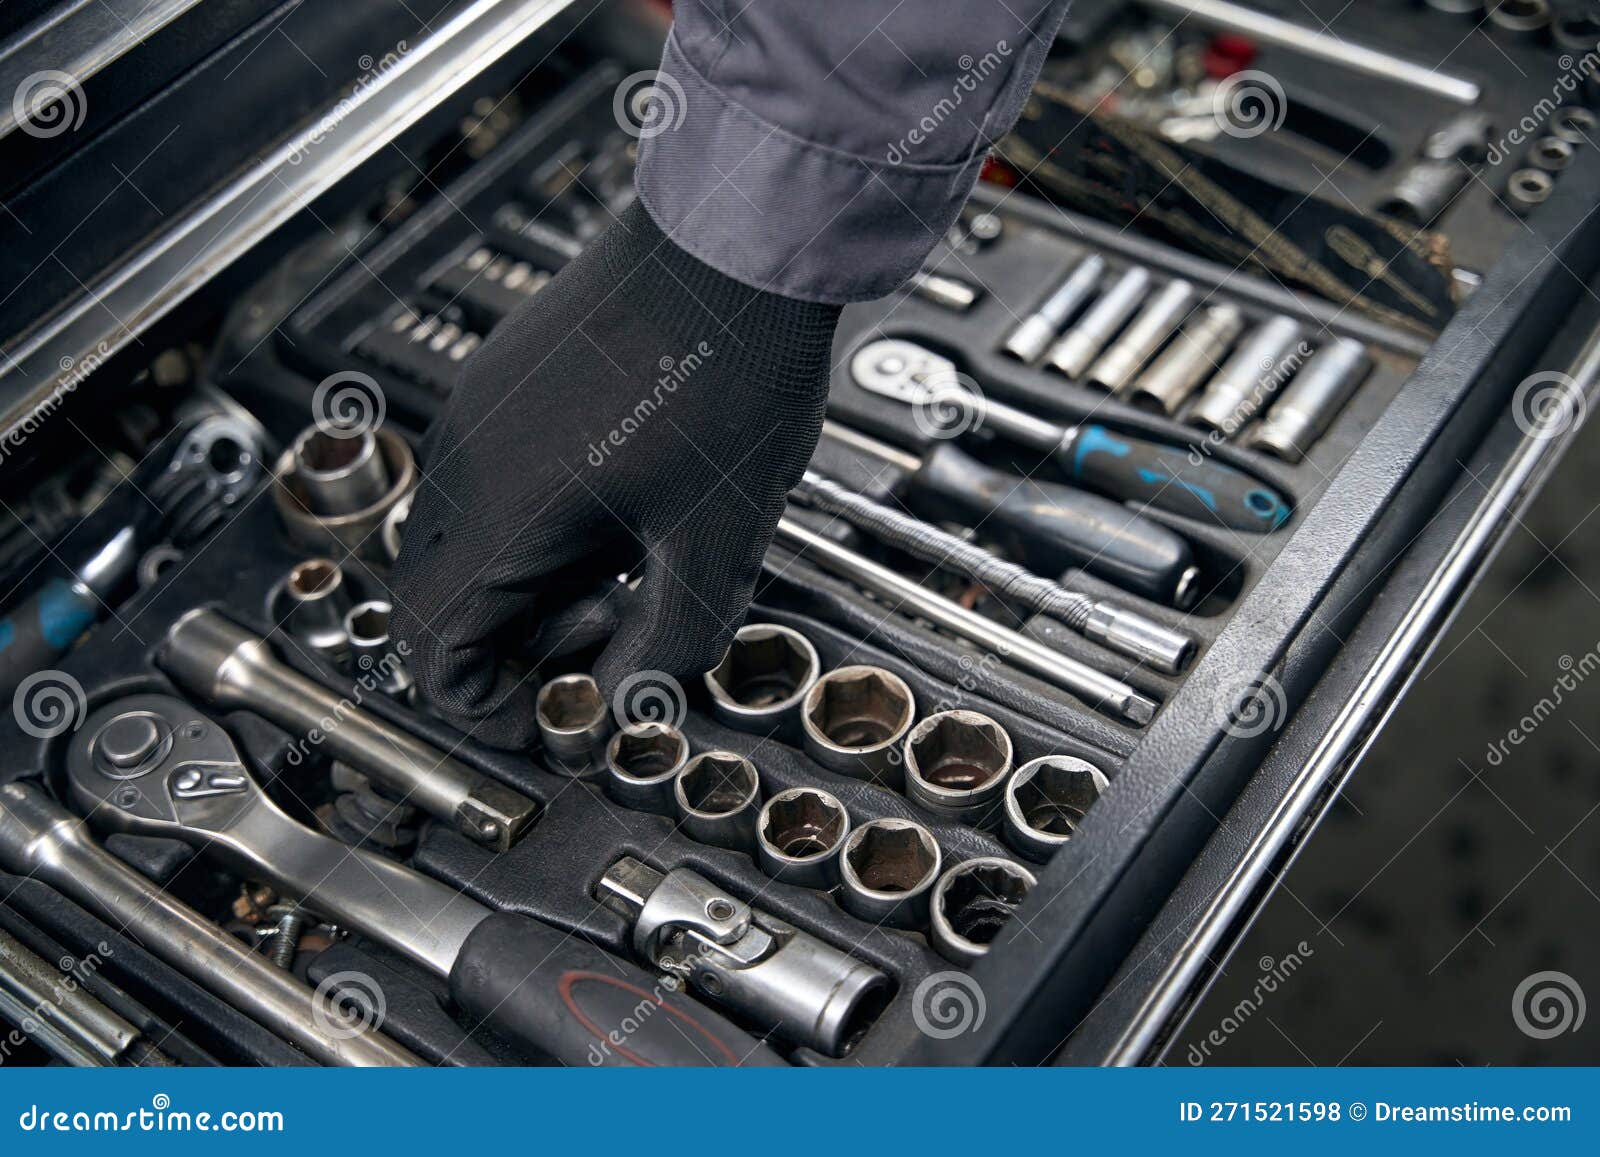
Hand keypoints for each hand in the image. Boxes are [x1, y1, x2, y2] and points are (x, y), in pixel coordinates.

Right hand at [390, 202, 839, 747]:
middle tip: (613, 634)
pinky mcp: (510, 389)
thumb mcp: (714, 542)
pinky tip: (630, 509)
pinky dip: (548, 529)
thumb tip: (625, 705)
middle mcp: (469, 464)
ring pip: (474, 545)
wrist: (737, 246)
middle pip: (446, 603)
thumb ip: (667, 646)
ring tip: (634, 566)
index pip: (429, 650)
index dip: (489, 706)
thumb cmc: (729, 369)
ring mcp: (483, 417)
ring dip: (540, 586)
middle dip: (526, 645)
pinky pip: (499, 488)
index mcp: (502, 513)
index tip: (559, 708)